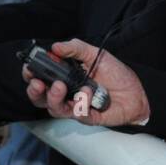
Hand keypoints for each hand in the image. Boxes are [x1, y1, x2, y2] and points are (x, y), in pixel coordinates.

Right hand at [22, 38, 148, 125]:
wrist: (136, 90)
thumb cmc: (115, 74)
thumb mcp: (95, 54)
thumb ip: (75, 48)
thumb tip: (55, 46)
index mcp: (64, 78)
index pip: (40, 79)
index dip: (30, 75)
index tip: (29, 69)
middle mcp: (66, 94)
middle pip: (40, 99)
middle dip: (34, 92)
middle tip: (38, 83)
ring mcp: (76, 107)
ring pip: (55, 109)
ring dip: (54, 98)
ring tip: (60, 86)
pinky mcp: (89, 117)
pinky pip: (78, 114)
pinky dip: (80, 103)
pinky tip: (87, 92)